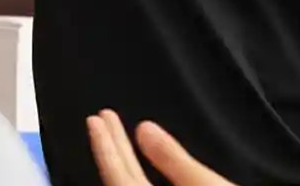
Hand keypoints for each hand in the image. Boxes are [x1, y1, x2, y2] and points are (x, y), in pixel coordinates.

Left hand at [87, 110, 233, 185]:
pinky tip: (137, 167)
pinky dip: (133, 174)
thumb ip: (172, 159)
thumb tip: (144, 128)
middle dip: (113, 148)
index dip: (104, 145)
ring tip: (115, 137)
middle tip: (102, 119)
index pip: (116, 173)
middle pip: (119, 179)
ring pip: (128, 185)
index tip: (95, 119)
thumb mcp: (204, 184)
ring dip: (122, 161)